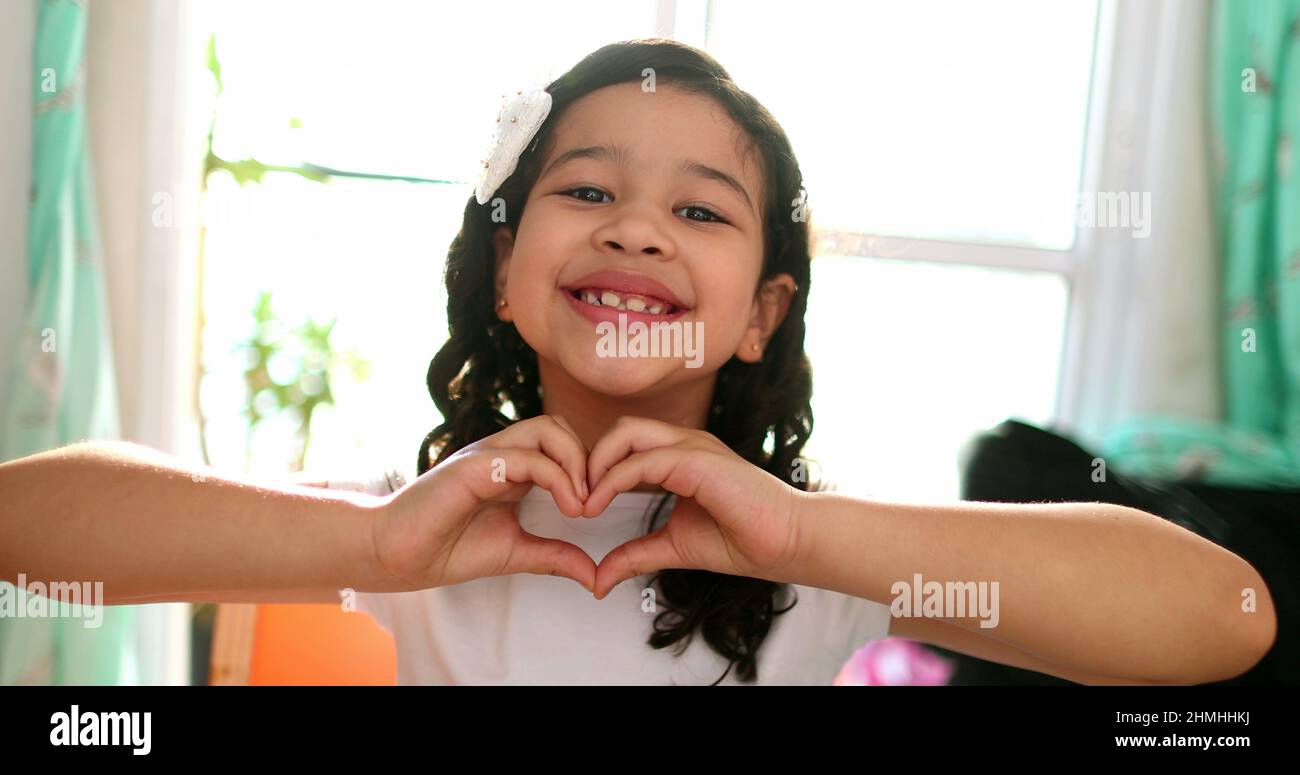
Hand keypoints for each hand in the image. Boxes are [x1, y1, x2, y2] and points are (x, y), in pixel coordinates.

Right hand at [370, 415, 595, 592]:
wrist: (396, 555)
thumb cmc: (447, 548)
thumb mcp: (516, 552)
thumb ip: (555, 556)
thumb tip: (595, 576)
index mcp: (511, 468)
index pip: (561, 444)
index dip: (587, 470)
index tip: (595, 511)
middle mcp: (501, 454)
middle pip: (558, 426)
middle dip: (587, 459)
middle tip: (593, 502)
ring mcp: (486, 455)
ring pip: (546, 429)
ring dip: (576, 462)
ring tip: (581, 504)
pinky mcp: (474, 466)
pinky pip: (526, 457)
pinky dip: (557, 478)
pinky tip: (568, 509)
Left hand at [580, 416, 807, 599]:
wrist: (787, 542)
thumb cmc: (742, 540)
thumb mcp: (673, 547)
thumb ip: (634, 556)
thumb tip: (597, 582)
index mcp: (679, 457)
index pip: (625, 444)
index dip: (596, 470)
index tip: (579, 506)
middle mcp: (684, 443)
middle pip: (619, 429)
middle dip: (589, 460)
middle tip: (575, 500)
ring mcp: (692, 446)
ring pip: (625, 433)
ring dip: (596, 465)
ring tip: (585, 502)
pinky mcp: (697, 459)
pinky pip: (642, 461)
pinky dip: (612, 481)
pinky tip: (599, 506)